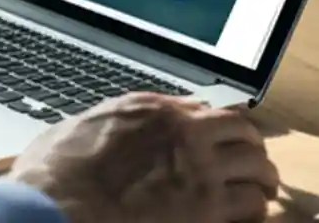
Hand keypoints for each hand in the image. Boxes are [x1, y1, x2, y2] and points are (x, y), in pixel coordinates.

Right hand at [10, 93, 278, 222]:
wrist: (61, 204)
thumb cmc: (56, 173)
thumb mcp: (78, 128)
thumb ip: (108, 123)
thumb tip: (105, 133)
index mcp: (150, 108)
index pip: (202, 107)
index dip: (213, 126)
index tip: (217, 139)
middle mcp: (183, 129)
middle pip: (239, 128)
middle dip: (248, 146)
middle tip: (251, 163)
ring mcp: (200, 166)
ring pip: (257, 163)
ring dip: (261, 177)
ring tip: (262, 190)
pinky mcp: (208, 205)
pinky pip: (252, 203)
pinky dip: (255, 209)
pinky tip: (250, 215)